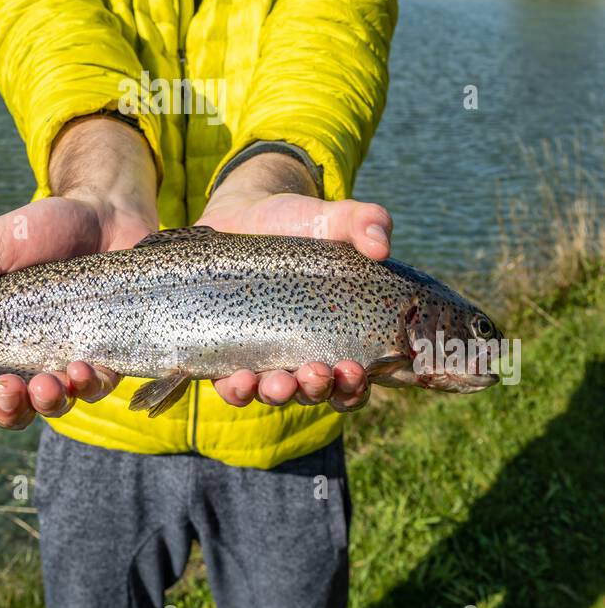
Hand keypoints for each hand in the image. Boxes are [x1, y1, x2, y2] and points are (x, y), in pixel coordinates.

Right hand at [0, 193, 152, 432]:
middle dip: (6, 410)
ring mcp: (68, 359)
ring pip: (54, 407)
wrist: (105, 210)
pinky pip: (98, 388)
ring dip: (46, 403)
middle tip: (8, 387)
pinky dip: (88, 385)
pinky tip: (83, 366)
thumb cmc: (40, 228)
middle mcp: (27, 358)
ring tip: (46, 382)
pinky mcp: (107, 353)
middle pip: (11, 412)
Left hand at [197, 164, 391, 411]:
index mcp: (335, 336)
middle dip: (317, 390)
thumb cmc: (299, 222)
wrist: (244, 213)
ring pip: (274, 393)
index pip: (352, 382)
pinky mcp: (226, 349)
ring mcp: (263, 356)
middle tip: (317, 372)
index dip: (355, 388)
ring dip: (279, 394)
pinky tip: (241, 380)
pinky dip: (237, 390)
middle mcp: (300, 355)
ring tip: (281, 382)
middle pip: (314, 393)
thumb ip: (365, 223)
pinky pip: (231, 385)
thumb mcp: (335, 219)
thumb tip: (381, 246)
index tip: (355, 370)